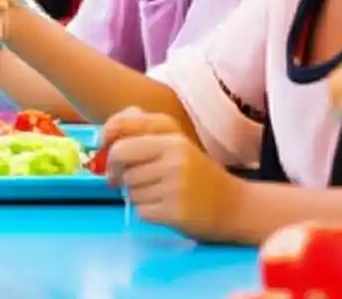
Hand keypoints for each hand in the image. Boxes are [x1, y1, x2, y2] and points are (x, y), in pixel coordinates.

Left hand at [104, 107, 241, 240]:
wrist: (235, 206)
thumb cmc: (197, 173)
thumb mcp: (176, 142)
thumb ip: (143, 128)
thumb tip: (108, 130)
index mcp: (173, 137)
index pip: (122, 133)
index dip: (106, 142)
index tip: (105, 151)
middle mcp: (175, 157)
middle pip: (119, 159)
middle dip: (115, 171)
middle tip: (118, 179)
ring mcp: (176, 185)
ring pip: (128, 188)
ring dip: (135, 194)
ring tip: (158, 193)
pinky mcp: (175, 211)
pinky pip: (140, 210)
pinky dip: (146, 212)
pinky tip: (164, 209)